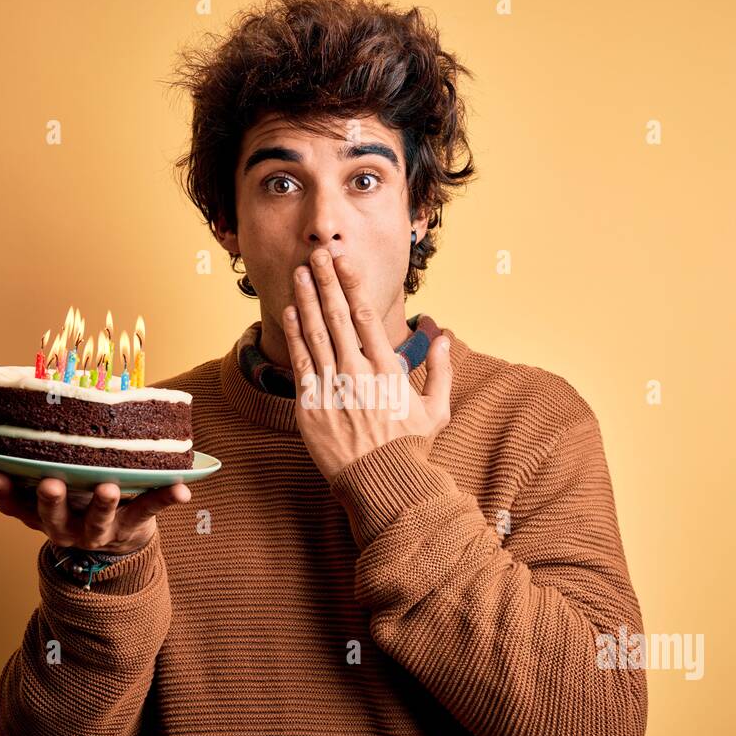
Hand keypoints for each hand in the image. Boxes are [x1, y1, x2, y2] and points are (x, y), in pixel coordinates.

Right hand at [0, 457, 189, 552]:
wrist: (113, 540)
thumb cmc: (69, 500)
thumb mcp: (32, 491)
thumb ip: (1, 471)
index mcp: (38, 514)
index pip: (13, 505)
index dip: (3, 491)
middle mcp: (65, 528)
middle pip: (53, 518)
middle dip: (51, 501)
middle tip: (51, 483)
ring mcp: (99, 531)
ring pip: (99, 521)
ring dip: (103, 504)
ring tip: (108, 488)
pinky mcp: (132, 525)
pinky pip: (150, 511)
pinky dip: (167, 499)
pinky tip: (183, 489)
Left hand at [283, 247, 451, 480]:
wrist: (379, 482)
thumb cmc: (409, 448)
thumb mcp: (436, 411)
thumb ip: (441, 372)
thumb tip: (445, 338)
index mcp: (388, 370)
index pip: (366, 316)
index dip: (352, 284)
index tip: (344, 260)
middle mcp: (358, 373)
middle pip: (338, 316)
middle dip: (327, 281)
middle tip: (317, 253)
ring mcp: (333, 388)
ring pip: (316, 333)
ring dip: (307, 299)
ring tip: (299, 272)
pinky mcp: (311, 405)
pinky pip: (301, 361)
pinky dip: (295, 334)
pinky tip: (291, 310)